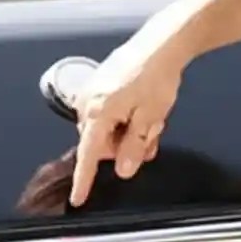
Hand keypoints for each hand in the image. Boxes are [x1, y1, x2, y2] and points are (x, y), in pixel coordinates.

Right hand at [68, 37, 186, 207]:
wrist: (162, 44)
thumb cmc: (156, 76)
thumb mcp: (151, 117)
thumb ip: (134, 146)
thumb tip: (123, 170)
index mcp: (98, 112)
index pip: (88, 154)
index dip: (85, 179)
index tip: (78, 198)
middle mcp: (88, 102)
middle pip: (100, 142)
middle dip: (124, 146)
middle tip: (151, 138)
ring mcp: (93, 90)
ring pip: (106, 127)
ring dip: (128, 131)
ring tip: (154, 120)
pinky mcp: (101, 82)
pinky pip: (109, 110)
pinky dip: (126, 117)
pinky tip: (145, 110)